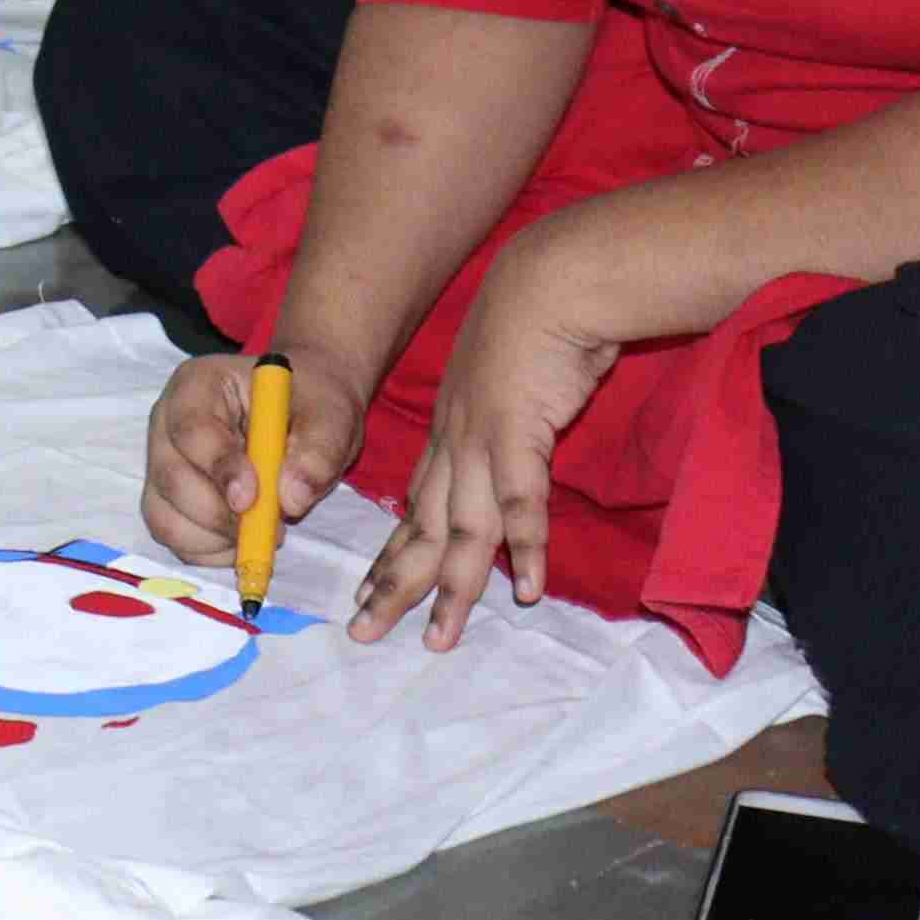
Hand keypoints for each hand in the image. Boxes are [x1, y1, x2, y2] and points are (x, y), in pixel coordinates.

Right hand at [137, 345, 370, 573]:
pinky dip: (209, 550)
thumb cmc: (310, 405)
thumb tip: (290, 500)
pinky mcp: (167, 498)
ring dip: (214, 538)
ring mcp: (161, 463)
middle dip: (219, 514)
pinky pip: (174, 536)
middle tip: (272, 527)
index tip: (252, 498)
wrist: (302, 413)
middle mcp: (167, 423)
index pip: (192, 429)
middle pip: (171, 477)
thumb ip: (318, 453)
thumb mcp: (330, 417)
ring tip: (264, 530)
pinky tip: (244, 537)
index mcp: (199, 385)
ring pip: (164, 515)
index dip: (219, 468)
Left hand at [353, 227, 627, 650]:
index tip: (369, 595)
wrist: (553, 281)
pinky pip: (519, 504)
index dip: (392, 554)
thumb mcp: (506, 390)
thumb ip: (505, 433)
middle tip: (366, 634)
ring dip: (452, 588)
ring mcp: (481, 441)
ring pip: (460, 530)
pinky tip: (527, 590)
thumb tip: (511, 469)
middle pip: (420, 529)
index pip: (413, 508)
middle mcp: (454, 443)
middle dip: (393, 585)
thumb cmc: (537, 333)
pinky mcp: (519, 433)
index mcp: (449, 434)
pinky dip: (525, 549)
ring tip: (440, 638)